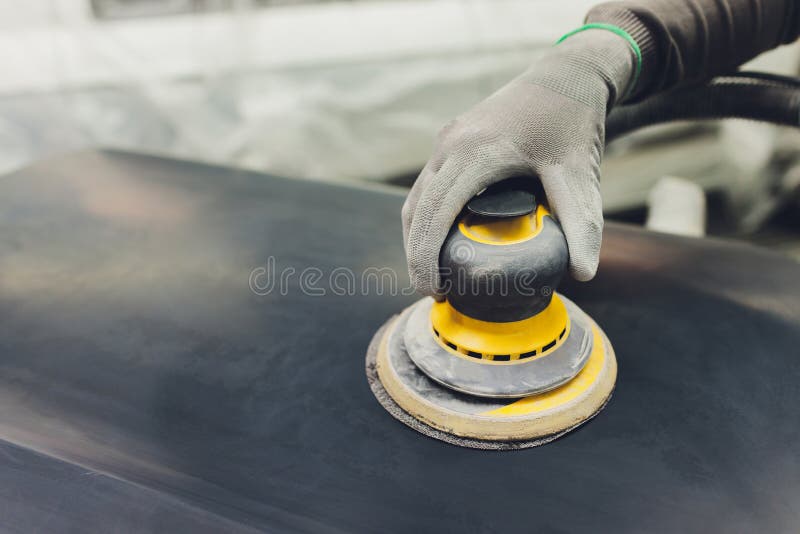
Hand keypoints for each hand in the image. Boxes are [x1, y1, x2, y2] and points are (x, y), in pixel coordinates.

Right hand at [402, 29, 635, 295]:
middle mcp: (451, 143)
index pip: (434, 214)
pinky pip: (428, 183)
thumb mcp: (579, 174)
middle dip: (416, 254)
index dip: (425, 257)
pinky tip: (442, 238)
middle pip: (416, 209)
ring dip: (418, 235)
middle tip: (431, 290)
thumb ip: (580, 223)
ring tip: (433, 271)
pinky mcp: (451, 138)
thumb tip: (583, 274)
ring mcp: (447, 138)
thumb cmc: (573, 121)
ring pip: (417, 196)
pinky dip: (427, 215)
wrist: (567, 73)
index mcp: (474, 152)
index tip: (433, 290)